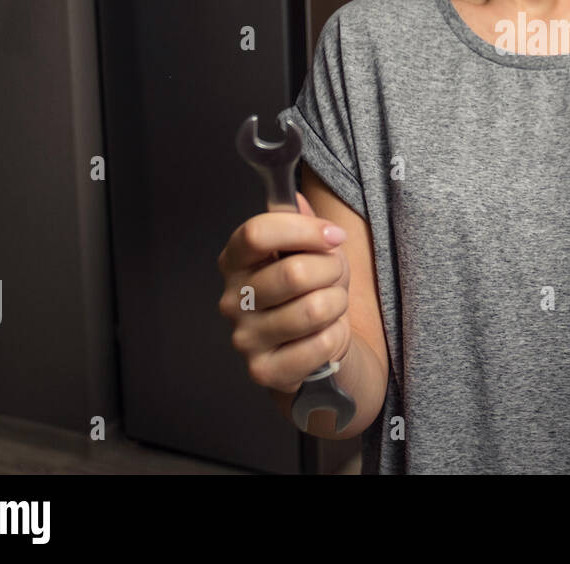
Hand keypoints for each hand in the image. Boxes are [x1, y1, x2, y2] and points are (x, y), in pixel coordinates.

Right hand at [216, 191, 351, 394]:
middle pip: (294, 272)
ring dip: (337, 304)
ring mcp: (244, 338)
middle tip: (334, 278)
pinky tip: (325, 336)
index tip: (334, 236)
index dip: (305, 231)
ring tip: (330, 306)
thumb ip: (298, 223)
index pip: (258, 233)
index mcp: (235, 261)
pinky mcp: (264, 371)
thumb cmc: (310, 291)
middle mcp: (232, 299)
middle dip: (332, 271)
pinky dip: (337, 336)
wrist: (314, 348)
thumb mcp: (307, 250)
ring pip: (314, 309)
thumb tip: (294, 198)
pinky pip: (322, 344)